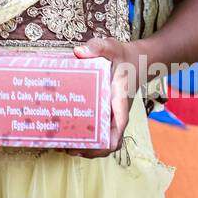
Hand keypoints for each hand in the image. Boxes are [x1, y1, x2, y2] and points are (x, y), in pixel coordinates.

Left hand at [60, 38, 142, 159]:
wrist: (135, 60)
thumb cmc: (123, 56)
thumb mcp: (112, 47)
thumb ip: (98, 47)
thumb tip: (78, 52)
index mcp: (120, 101)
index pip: (118, 127)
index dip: (106, 142)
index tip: (90, 146)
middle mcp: (116, 113)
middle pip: (108, 142)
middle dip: (90, 150)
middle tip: (66, 148)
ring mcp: (110, 115)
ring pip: (102, 140)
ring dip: (85, 147)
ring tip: (61, 146)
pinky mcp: (103, 113)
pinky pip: (96, 131)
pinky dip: (84, 136)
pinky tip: (65, 133)